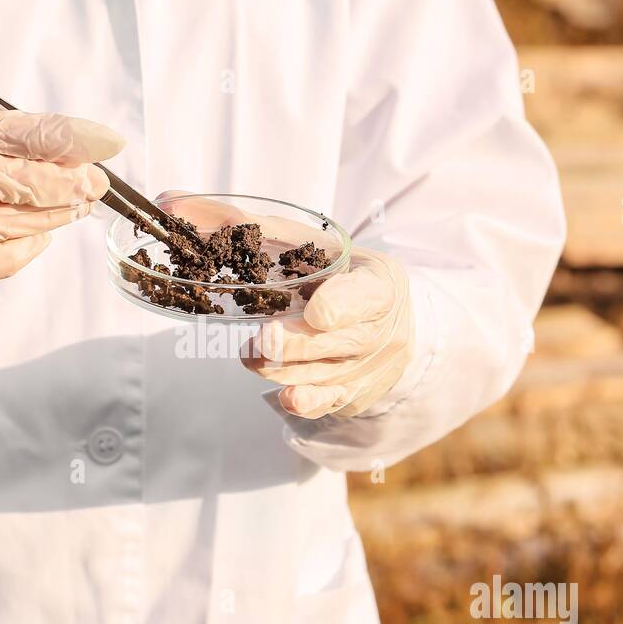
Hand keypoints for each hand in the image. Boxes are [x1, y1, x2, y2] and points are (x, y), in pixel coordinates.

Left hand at [243, 248, 413, 417]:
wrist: (393, 318)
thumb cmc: (350, 276)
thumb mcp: (334, 249)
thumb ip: (289, 239)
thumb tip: (229, 222)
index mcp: (379, 284)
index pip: (362, 297)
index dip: (338, 306)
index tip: (314, 312)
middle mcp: (382, 330)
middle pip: (338, 343)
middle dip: (295, 344)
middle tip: (262, 338)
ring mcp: (370, 366)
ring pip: (325, 374)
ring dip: (282, 368)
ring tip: (251, 355)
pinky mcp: (357, 392)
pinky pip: (332, 400)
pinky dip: (308, 401)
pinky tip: (287, 397)